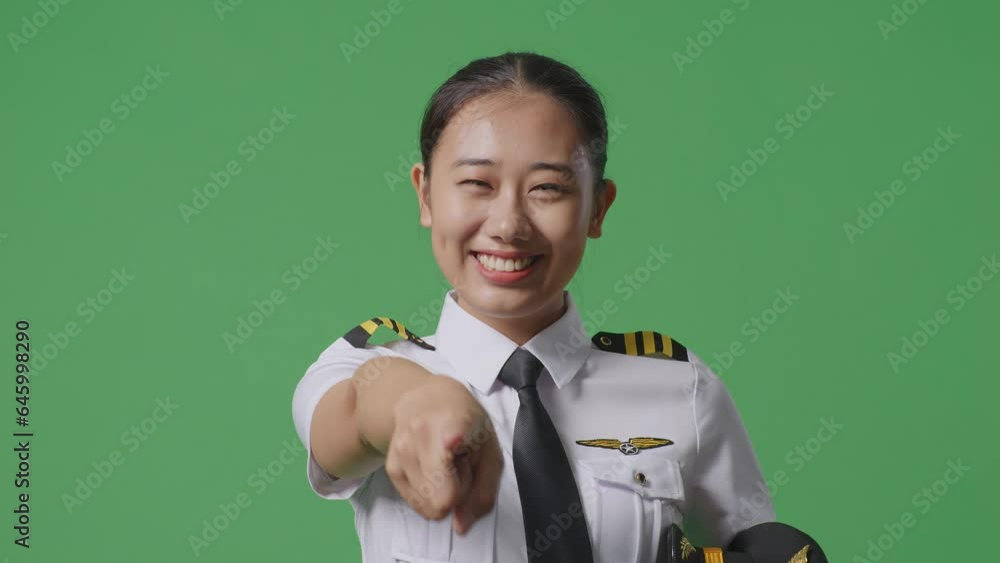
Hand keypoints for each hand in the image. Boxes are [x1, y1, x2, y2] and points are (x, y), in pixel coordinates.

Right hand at [385, 375, 503, 534]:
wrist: (427, 398)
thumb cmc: (466, 422)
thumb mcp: (490, 450)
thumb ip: (483, 492)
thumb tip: (460, 525)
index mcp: (451, 423)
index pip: (447, 451)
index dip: (455, 461)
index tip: (453, 443)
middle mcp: (420, 436)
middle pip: (442, 500)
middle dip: (458, 492)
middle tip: (461, 465)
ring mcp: (401, 452)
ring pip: (430, 505)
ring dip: (443, 491)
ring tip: (447, 462)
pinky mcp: (391, 467)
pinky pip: (417, 503)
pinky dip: (429, 492)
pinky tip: (433, 467)